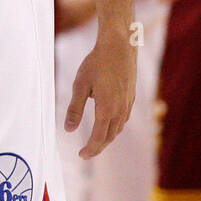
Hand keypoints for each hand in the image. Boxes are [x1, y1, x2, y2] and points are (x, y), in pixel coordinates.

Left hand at [64, 24, 136, 158]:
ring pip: (118, 129)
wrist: (120, 45)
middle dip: (98, 147)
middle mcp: (120, 109)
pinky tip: (109, 123)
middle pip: (109, 137)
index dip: (90, 149)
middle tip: (86, 153)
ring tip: (96, 141)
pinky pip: (124, 119)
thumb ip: (74, 109)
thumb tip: (68, 130)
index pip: (98, 138)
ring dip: (107, 138)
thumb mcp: (80, 84)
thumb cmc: (97, 63)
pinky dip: (115, 127)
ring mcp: (128, 103)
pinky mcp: (131, 96)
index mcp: (106, 109)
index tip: (81, 155)